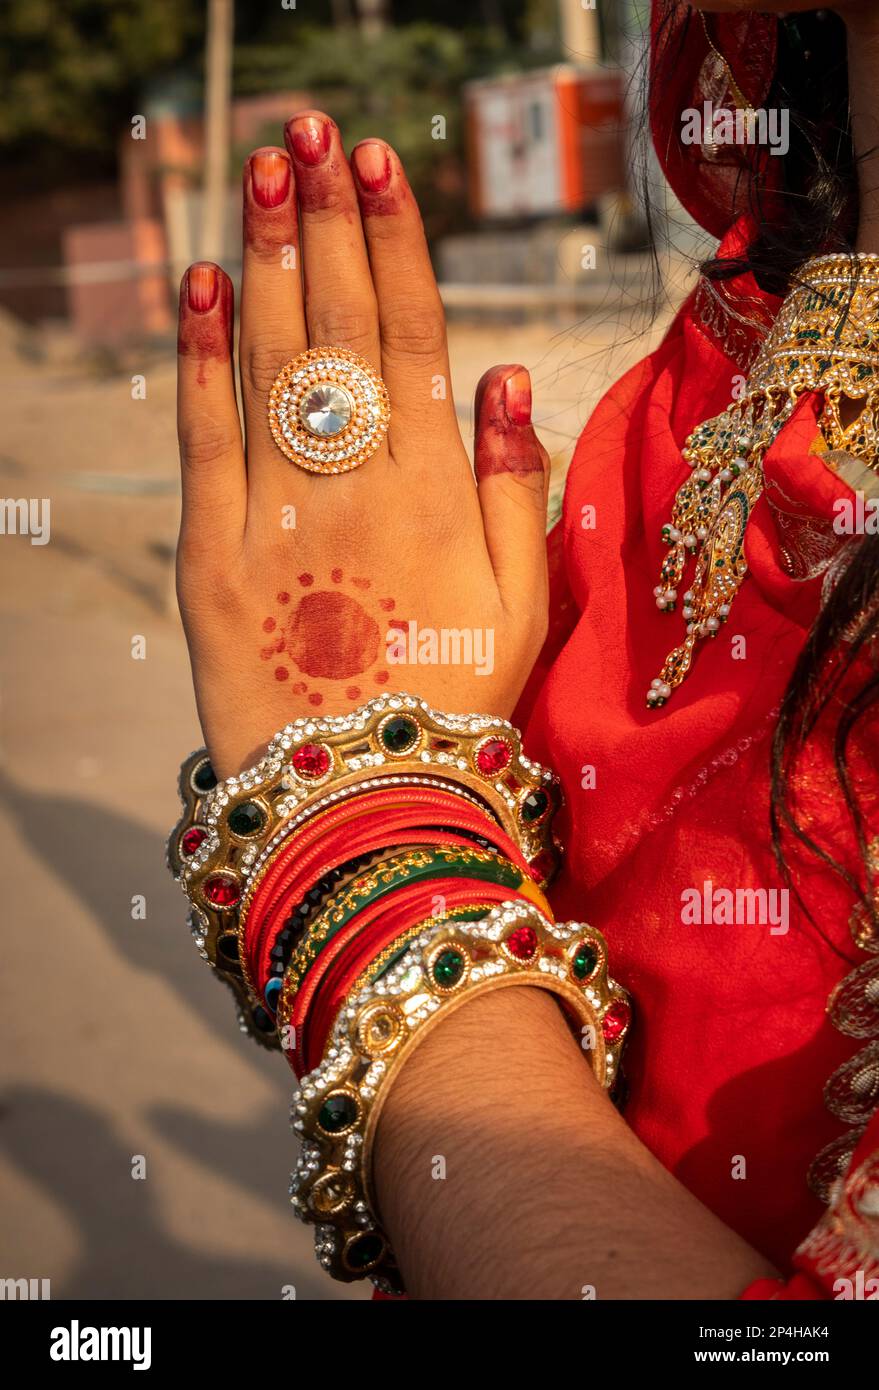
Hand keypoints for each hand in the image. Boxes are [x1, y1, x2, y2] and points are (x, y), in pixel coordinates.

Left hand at [177, 111, 548, 775]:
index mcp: (439, 485)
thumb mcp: (523, 601)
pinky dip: (199, 353)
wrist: (363, 798)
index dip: (392, 241)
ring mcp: (280, 509)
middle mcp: (359, 479)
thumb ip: (519, 483)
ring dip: (263, 255)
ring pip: (270, 358)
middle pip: (336, 322)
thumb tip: (511, 374)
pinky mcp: (212, 549)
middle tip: (308, 133)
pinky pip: (203, 433)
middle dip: (321, 219)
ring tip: (260, 171)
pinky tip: (200, 280)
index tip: (377, 163)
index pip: (412, 332)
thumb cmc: (455, 700)